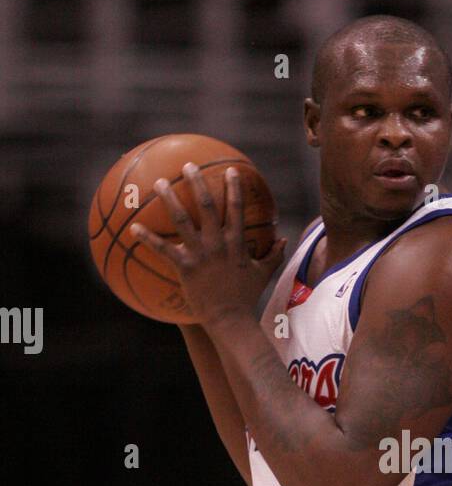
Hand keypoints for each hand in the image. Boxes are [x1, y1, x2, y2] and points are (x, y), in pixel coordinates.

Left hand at [131, 165, 286, 327]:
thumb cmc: (247, 298)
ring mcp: (200, 254)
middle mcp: (218, 243)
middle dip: (196, 182)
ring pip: (181, 220)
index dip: (234, 188)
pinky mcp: (185, 267)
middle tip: (188, 166)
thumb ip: (274, 256)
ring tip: (159, 183)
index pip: (236, 208)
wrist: (231, 320)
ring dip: (169, 199)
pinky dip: (147, 238)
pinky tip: (133, 227)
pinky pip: (162, 249)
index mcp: (237, 242)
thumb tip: (284, 240)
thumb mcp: (264, 274)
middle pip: (205, 205)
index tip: (230, 170)